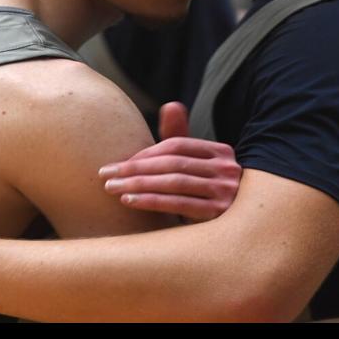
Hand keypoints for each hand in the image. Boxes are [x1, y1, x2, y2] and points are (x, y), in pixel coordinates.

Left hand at [99, 101, 240, 221]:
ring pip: (174, 182)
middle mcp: (227, 169)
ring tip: (112, 188)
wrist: (233, 233)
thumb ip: (181, 139)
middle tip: (105, 175)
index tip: (118, 164)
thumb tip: (171, 105)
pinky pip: (179, 203)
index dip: (145, 154)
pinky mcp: (219, 213)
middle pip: (173, 163)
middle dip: (135, 168)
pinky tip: (130, 201)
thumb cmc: (207, 196)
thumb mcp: (196, 169)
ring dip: (139, 184)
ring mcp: (226, 191)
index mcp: (221, 152)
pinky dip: (151, 201)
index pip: (176, 146)